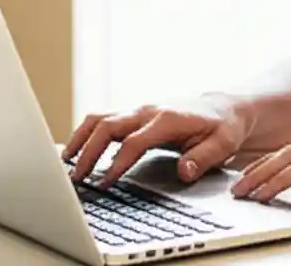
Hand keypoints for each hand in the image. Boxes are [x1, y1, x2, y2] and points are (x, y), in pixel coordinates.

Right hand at [62, 94, 251, 188]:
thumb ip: (203, 158)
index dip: (117, 163)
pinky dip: (86, 134)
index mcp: (168, 119)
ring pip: (100, 118)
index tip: (104, 182)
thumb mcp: (223, 144)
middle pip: (108, 125)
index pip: (134, 142)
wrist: (224, 109)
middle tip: (77, 177)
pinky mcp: (134, 115)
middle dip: (89, 151)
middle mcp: (149, 111)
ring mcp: (139, 111)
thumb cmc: (222, 128)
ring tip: (66, 162)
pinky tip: (77, 151)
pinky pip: (104, 120)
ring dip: (81, 138)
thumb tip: (184, 171)